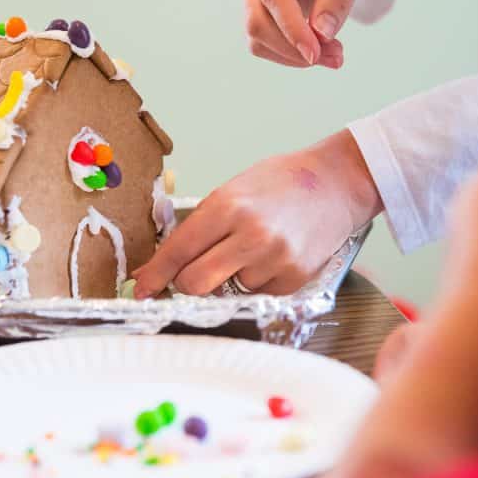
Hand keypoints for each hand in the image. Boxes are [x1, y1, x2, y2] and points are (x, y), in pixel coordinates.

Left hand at [131, 131, 382, 296]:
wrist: (336, 183)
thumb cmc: (280, 183)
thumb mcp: (233, 190)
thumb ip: (201, 225)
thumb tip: (166, 262)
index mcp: (227, 206)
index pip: (178, 251)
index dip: (154, 274)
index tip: (141, 288)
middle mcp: (250, 235)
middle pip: (195, 284)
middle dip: (186, 284)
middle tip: (191, 275)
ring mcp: (275, 259)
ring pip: (228, 291)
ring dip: (230, 278)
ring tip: (252, 249)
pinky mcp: (295, 278)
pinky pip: (258, 294)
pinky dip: (257, 281)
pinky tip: (271, 257)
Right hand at [241, 0, 394, 68]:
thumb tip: (321, 35)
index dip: (291, 27)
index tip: (315, 53)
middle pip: (257, 19)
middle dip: (292, 46)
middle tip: (336, 56)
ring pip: (257, 36)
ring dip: (292, 55)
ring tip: (334, 53)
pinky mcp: (260, 8)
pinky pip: (265, 43)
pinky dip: (291, 54)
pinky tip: (321, 50)